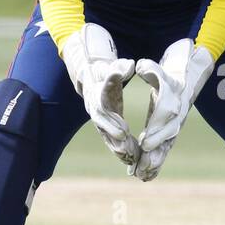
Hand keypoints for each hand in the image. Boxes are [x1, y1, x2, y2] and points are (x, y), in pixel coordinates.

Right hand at [60, 23, 139, 167]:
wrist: (92, 76)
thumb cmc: (106, 69)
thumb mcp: (113, 65)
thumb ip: (120, 67)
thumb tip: (130, 66)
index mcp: (97, 95)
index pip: (103, 111)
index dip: (112, 122)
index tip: (124, 132)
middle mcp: (95, 109)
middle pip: (104, 128)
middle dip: (115, 141)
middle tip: (128, 152)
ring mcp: (98, 119)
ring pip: (106, 136)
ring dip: (118, 148)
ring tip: (131, 158)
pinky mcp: (104, 125)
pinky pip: (110, 139)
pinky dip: (120, 148)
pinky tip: (132, 158)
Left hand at [132, 38, 214, 181]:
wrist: (194, 71)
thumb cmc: (173, 68)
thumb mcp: (160, 66)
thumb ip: (150, 68)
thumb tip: (139, 66)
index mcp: (174, 95)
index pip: (164, 114)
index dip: (155, 129)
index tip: (144, 143)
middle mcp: (178, 112)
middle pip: (167, 134)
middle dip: (155, 151)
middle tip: (143, 166)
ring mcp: (177, 122)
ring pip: (167, 143)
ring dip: (155, 161)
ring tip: (143, 176)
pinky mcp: (173, 129)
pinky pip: (166, 147)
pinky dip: (157, 161)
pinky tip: (146, 175)